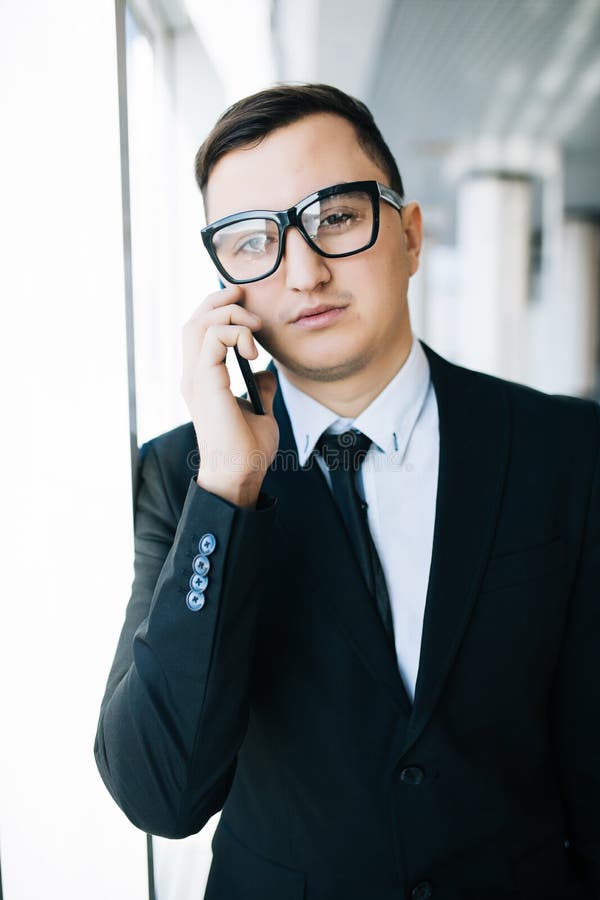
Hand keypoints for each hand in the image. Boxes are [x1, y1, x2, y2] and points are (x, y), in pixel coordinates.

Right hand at [181, 285, 278, 507]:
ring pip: (199, 323)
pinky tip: (254, 352)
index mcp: (202, 381)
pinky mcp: (206, 382)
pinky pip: (214, 338)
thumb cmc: (247, 451)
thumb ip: (260, 388)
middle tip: (244, 295)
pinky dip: (235, 333)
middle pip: (194, 320)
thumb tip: (266, 374)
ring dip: (230, 315)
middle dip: (218, 300)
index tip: (245, 305)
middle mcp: (193, 376)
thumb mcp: (259, 411)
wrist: (240, 474)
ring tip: (255, 327)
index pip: (199, 332)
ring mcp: (196, 378)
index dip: (218, 310)